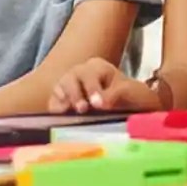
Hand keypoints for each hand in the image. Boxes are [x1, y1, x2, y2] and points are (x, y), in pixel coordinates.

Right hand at [48, 58, 162, 113]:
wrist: (132, 108)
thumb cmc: (132, 96)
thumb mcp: (130, 92)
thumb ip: (116, 94)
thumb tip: (101, 103)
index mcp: (98, 67)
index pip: (90, 74)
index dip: (93, 88)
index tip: (99, 104)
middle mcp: (80, 74)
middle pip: (70, 79)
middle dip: (75, 95)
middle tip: (82, 109)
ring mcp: (69, 88)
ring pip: (59, 89)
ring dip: (64, 102)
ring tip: (69, 114)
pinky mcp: (63, 103)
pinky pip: (54, 104)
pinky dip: (56, 110)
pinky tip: (60, 118)